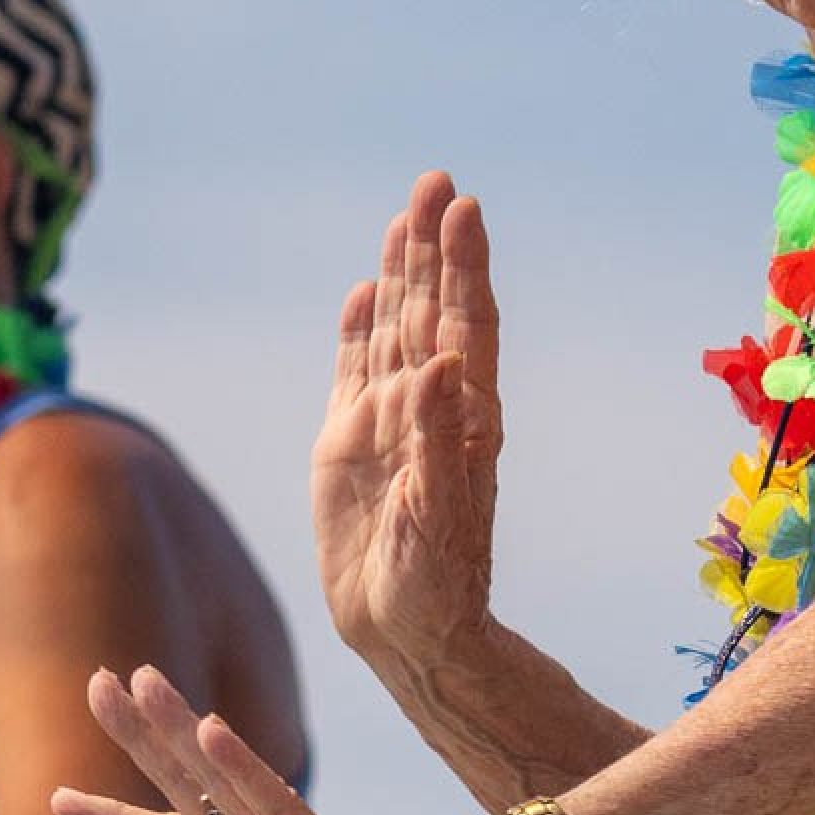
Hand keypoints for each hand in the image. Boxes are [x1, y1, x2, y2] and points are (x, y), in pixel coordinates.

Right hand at [312, 173, 505, 672]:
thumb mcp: (437, 517)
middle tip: (435, 182)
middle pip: (431, 309)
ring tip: (406, 214)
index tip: (462, 207)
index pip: (464, 324)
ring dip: (401, 273)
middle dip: (432, 247)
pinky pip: (354, 370)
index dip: (463, 266)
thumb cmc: (434, 587)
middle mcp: (430, 407)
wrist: (409, 633)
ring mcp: (391, 421)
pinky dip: (357, 328)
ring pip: (394, 329)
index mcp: (462, 418)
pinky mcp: (351, 443)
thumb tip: (442, 362)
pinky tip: (361, 292)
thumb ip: (438, 440)